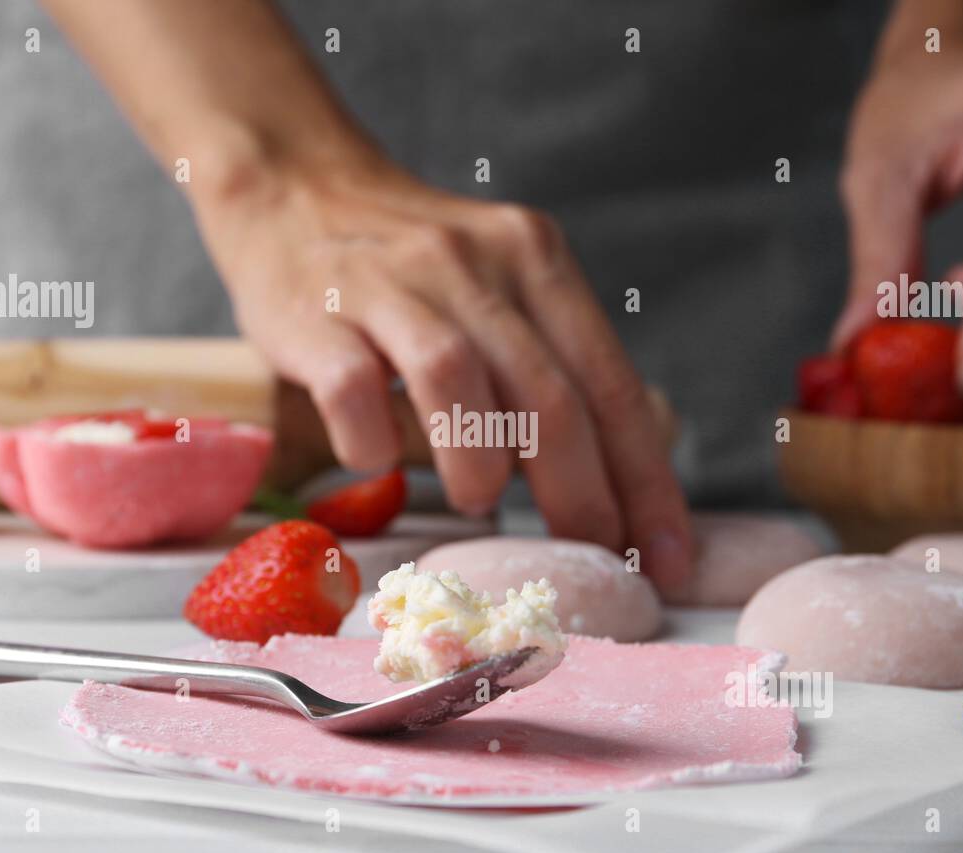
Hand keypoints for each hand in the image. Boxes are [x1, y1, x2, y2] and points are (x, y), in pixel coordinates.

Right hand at [191, 149, 695, 596]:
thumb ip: (554, 363)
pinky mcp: (314, 310)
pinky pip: (354, 390)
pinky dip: (373, 442)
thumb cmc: (413, 268)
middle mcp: (472, 263)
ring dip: (479, 464)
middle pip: (547, 394)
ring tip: (478, 501)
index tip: (668, 556)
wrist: (293, 185)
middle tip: (584, 557)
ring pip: (456, 382)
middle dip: (580, 496)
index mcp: (534, 259)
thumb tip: (615, 483)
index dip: (645, 482)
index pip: (610, 384)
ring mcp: (390, 284)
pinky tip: (374, 454)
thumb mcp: (502, 287)